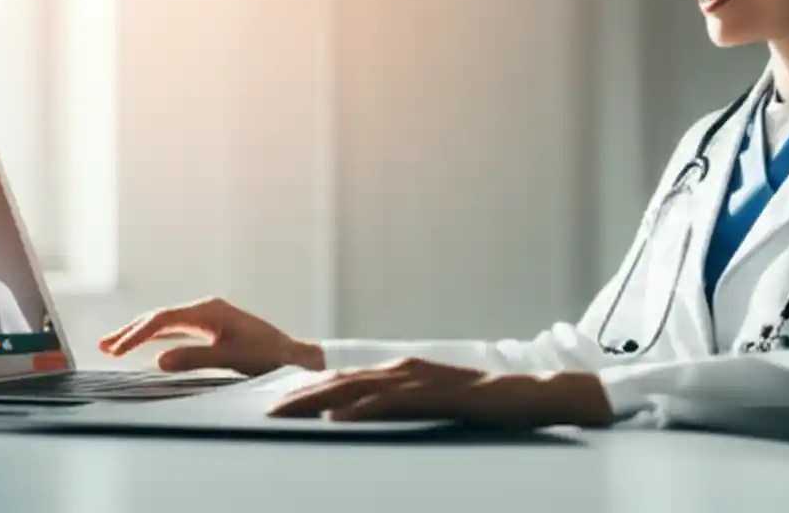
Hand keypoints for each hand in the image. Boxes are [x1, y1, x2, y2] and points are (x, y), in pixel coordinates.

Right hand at [98, 297, 323, 375]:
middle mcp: (207, 309)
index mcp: (210, 310)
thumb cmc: (268, 357)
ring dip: (141, 333)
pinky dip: (157, 337)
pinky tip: (145, 346)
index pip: (164, 318)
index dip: (137, 333)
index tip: (117, 350)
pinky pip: (177, 330)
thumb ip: (195, 358)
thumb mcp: (232, 359)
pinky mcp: (213, 328)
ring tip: (113, 345)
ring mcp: (210, 317)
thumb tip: (158, 359)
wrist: (294, 355)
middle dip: (131, 331)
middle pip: (161, 316)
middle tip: (104, 346)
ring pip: (167, 323)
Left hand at [268, 357, 613, 427]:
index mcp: (399, 369)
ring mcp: (415, 379)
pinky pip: (388, 404)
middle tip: (264, 411)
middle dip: (298, 396)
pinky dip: (359, 411)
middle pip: (338, 381)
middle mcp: (400, 368)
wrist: (523, 395)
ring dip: (315, 401)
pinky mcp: (431, 396)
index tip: (276, 402)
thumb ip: (401, 404)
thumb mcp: (432, 400)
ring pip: (354, 389)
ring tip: (284, 414)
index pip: (342, 380)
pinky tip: (336, 421)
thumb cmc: (479, 404)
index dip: (307, 390)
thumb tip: (365, 418)